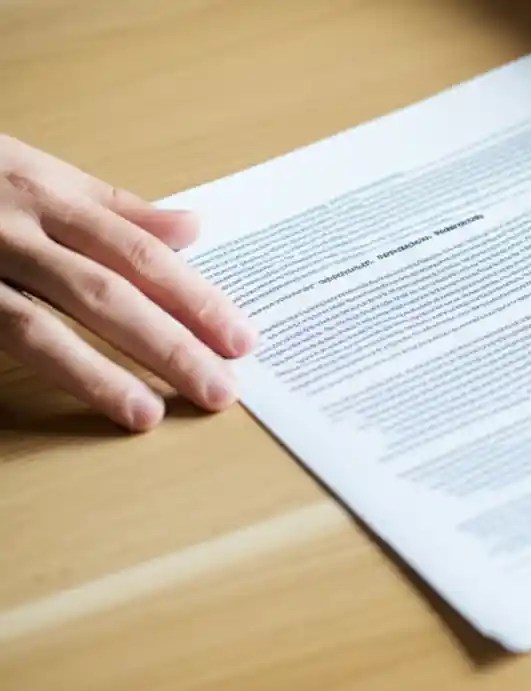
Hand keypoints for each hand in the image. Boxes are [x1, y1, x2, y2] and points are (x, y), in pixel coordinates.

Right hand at [0, 135, 254, 431]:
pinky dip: (34, 370)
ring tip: (147, 414)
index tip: (242, 339)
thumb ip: (113, 206)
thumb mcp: (36, 170)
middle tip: (220, 390)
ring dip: (96, 372)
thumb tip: (192, 227)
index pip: (136, 252)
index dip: (193, 297)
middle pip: (102, 291)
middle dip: (167, 343)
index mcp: (45, 193)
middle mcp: (9, 229)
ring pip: (36, 325)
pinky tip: (65, 406)